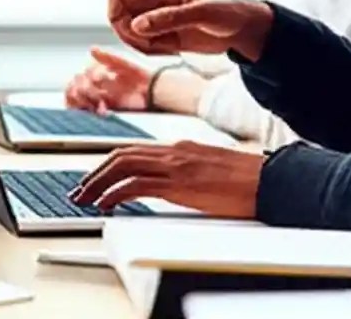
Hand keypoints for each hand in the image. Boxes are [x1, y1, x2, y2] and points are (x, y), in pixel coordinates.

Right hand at [65, 48, 151, 113]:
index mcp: (97, 72)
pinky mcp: (104, 108)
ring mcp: (98, 97)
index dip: (86, 78)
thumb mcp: (123, 62)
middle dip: (84, 91)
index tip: (97, 80)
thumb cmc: (140, 73)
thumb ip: (107, 57)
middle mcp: (95, 85)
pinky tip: (100, 110)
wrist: (153, 89)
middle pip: (75, 87)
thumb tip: (92, 49)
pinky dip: (87, 109)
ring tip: (98, 103)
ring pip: (76, 99)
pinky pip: (85, 110)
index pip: (80, 76)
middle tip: (97, 93)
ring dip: (84, 101)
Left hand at [67, 141, 263, 217]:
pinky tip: (106, 203)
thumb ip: (188, 171)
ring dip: (97, 182)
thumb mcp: (211, 169)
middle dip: (95, 172)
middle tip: (80, 189)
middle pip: (121, 154)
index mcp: (181, 147)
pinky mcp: (179, 184)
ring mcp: (176, 166)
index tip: (96, 178)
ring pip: (122, 165)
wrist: (270, 180)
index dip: (110, 163)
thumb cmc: (248, 179)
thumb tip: (171, 185)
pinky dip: (115, 193)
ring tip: (84, 198)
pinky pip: (136, 185)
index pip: (135, 151)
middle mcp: (174, 151)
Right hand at [70, 0, 273, 60]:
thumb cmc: (231, 11)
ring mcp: (154, 12)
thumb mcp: (205, 14)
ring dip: (135, 40)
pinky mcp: (158, 31)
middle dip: (121, 22)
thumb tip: (137, 25)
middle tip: (144, 36)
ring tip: (166, 44)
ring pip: (123, 24)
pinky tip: (172, 48)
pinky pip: (137, 42)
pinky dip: (148, 49)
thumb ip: (170, 18)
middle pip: (116, 3)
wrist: (246, 30)